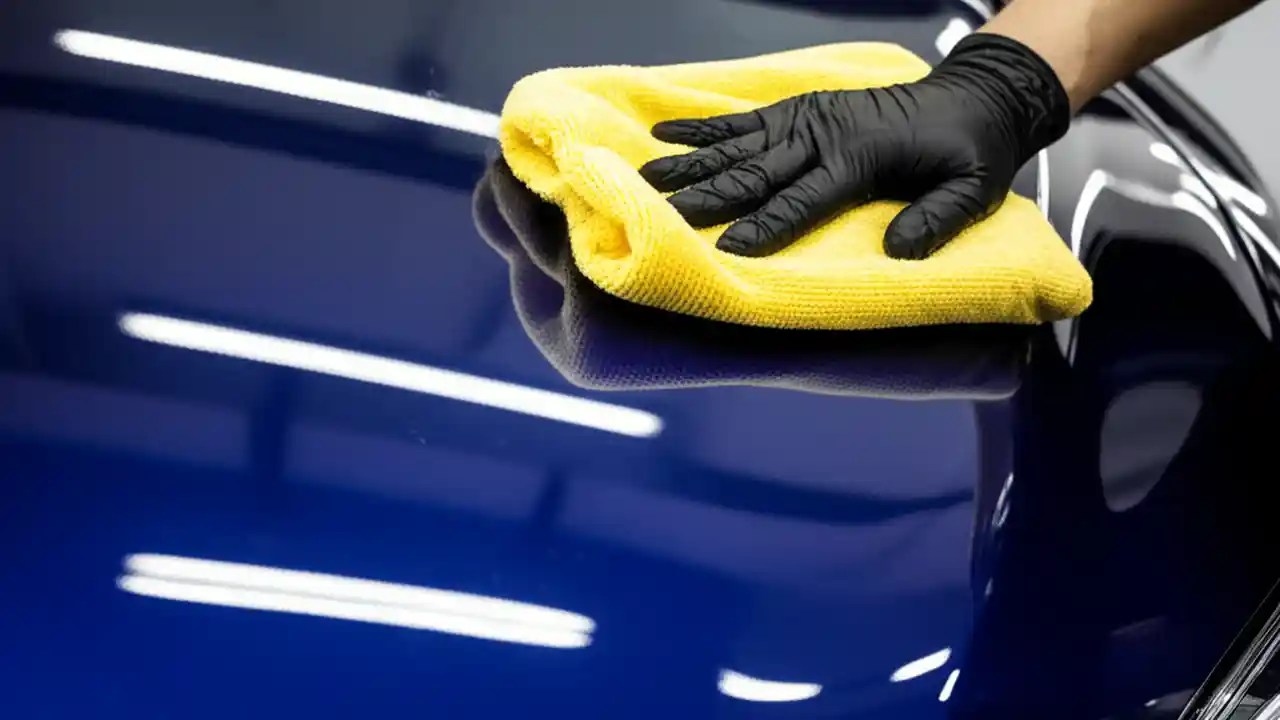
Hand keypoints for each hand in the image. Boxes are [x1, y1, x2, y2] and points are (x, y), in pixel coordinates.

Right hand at [640, 34, 1069, 258]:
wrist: (976, 98)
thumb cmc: (972, 151)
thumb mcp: (973, 190)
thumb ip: (937, 220)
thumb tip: (898, 253)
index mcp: (860, 159)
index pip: (801, 200)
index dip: (764, 225)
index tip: (725, 246)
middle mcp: (824, 135)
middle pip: (756, 171)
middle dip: (707, 193)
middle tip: (661, 210)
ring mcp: (808, 118)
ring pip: (740, 144)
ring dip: (693, 162)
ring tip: (648, 173)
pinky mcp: (801, 109)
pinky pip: (745, 120)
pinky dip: (705, 129)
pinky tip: (667, 133)